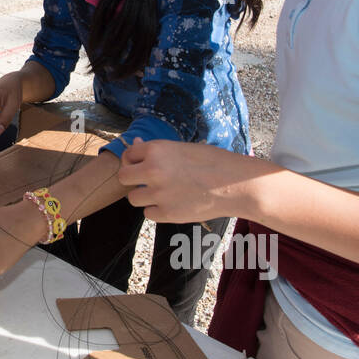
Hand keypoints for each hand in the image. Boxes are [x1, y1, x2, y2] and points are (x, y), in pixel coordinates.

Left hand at [118, 139, 265, 222]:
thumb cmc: (213, 162)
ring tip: (163, 193)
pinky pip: (148, 213)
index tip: (142, 164)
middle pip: (123, 177)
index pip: (128, 155)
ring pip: (133, 198)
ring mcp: (159, 194)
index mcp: (156, 150)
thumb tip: (136, 144)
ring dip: (145, 196)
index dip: (134, 160)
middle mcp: (153, 171)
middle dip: (133, 179)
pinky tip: (172, 203)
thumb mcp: (183, 148)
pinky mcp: (167, 214)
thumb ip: (157, 150)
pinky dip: (157, 210)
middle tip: (147, 181)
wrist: (236, 184)